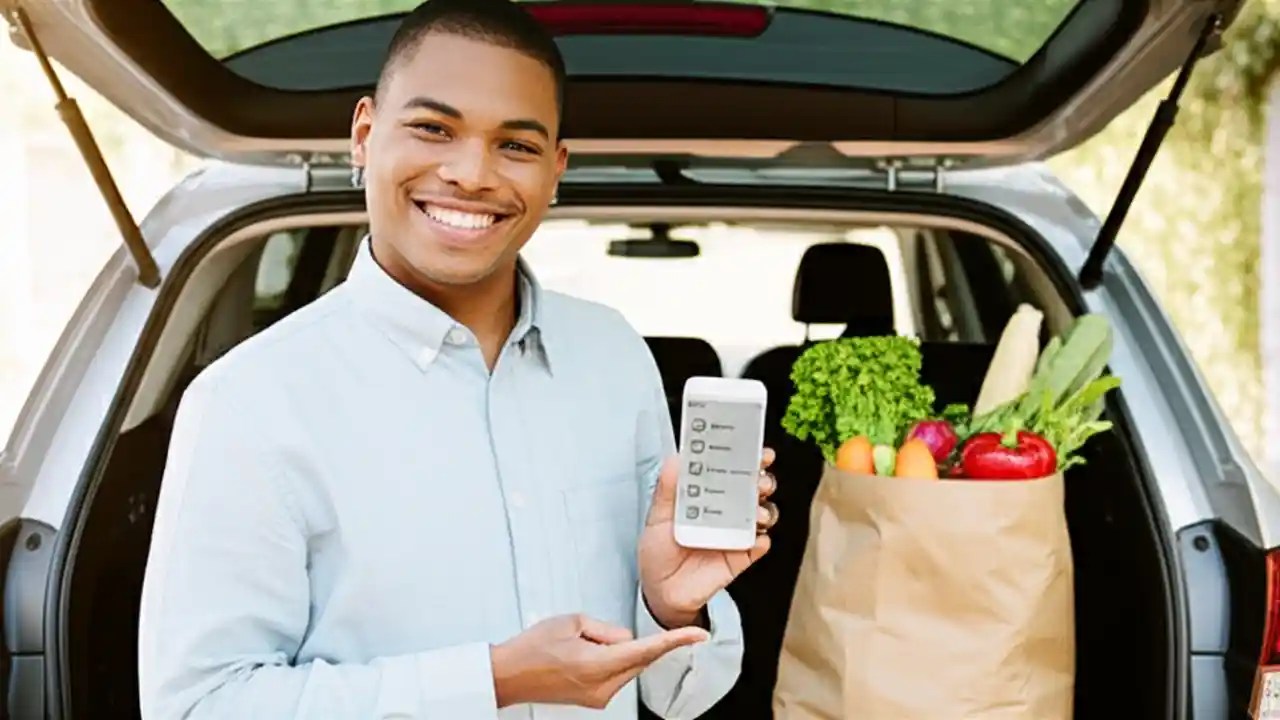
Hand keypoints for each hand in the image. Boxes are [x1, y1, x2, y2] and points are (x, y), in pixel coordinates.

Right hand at [489, 613, 707, 708]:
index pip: (646, 650)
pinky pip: (615, 675)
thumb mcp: (573, 622)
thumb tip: (626, 639)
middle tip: (590, 635)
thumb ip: (608, 629)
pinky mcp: (595, 701)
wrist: (509, 675)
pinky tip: (580, 658)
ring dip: (615, 652)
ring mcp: (599, 698)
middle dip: (625, 641)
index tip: (698, 636)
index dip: (676, 641)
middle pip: (638, 658)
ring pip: (627, 666)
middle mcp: (603, 687)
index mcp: (597, 665)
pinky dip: (608, 662)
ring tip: (579, 648)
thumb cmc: (533, 647)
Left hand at [638, 448, 778, 627]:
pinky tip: (755, 540)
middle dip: (763, 481)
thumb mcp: (657, 516)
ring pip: (763, 514)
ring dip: (765, 510)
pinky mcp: (741, 557)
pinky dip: (761, 541)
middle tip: (759, 482)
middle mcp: (726, 511)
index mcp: (708, 495)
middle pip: (754, 489)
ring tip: (755, 513)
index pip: (732, 470)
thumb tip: (675, 460)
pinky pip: (759, 546)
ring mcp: (735, 533)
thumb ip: (667, 489)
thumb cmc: (659, 550)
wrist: (660, 590)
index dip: (748, 458)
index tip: (757, 451)